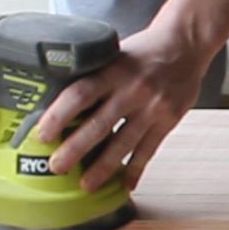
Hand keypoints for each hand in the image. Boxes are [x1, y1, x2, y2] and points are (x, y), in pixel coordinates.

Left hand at [37, 26, 211, 191]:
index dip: (58, 116)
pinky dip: (136, 169)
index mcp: (114, 72)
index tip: (42, 135)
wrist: (186, 45)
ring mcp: (153, 108)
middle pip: (99, 125)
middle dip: (75, 149)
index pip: (80, 95)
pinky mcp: (168, 120)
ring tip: (86, 184)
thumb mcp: (113, 55)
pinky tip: (126, 184)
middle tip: (56, 167)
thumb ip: (93, 77)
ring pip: (124, 143)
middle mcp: (133, 91)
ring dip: (104, 167)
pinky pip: (149, 149)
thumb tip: (59, 104)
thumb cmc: (144, 51)